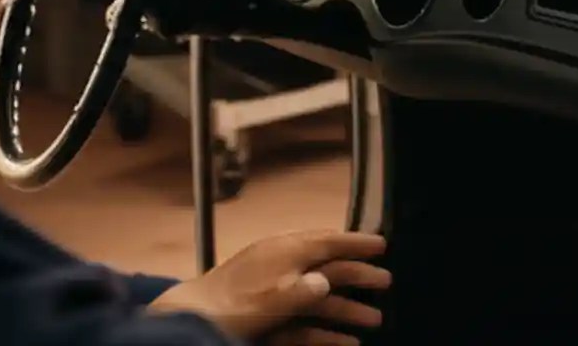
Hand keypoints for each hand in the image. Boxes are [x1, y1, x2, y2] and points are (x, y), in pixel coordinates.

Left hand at [149, 230, 389, 344]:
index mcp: (285, 251)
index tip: (383, 244)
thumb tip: (324, 282)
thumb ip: (303, 290)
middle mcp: (283, 267)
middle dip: (358, 276)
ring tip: (375, 319)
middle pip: (328, 269)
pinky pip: (303, 324)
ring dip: (347, 309)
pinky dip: (324, 332)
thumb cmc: (234, 306)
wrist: (190, 325)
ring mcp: (275, 293)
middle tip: (387, 281)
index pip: (329, 241)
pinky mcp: (268, 319)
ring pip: (318, 299)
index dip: (356, 243)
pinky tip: (345, 343)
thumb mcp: (273, 297)